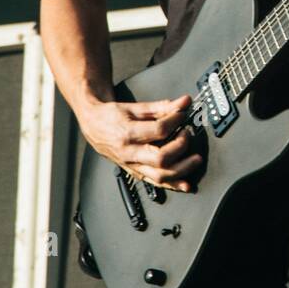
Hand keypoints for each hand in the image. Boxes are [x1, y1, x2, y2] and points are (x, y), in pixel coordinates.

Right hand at [78, 93, 202, 192]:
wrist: (92, 125)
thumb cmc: (110, 115)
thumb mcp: (134, 107)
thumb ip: (161, 106)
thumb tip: (183, 102)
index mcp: (127, 134)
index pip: (158, 130)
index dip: (175, 121)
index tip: (182, 114)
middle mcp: (129, 153)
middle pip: (161, 158)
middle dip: (180, 146)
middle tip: (187, 134)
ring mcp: (131, 165)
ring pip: (159, 175)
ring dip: (182, 169)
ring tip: (196, 159)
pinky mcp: (134, 172)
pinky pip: (155, 182)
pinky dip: (172, 185)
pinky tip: (185, 185)